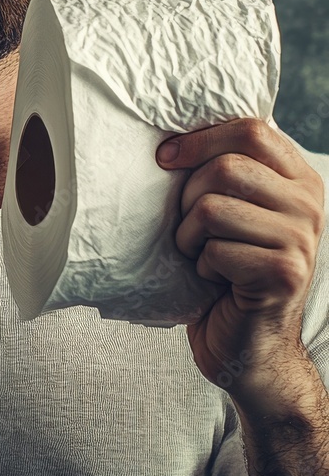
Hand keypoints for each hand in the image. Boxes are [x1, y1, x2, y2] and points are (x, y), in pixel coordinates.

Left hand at [156, 117, 325, 400]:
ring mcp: (301, 241)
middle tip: (189, 224)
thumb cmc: (226, 267)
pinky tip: (215, 279)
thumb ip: (223, 170)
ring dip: (189, 234)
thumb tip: (172, 132)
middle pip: (226, 168)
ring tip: (201, 252)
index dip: (200, 139)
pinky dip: (200, 265)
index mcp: (298, 179)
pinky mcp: (285, 275)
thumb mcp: (231, 207)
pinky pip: (216, 249)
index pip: (252, 130)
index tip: (166, 157)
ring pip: (213, 208)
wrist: (248, 345)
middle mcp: (309, 205)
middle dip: (188, 196)